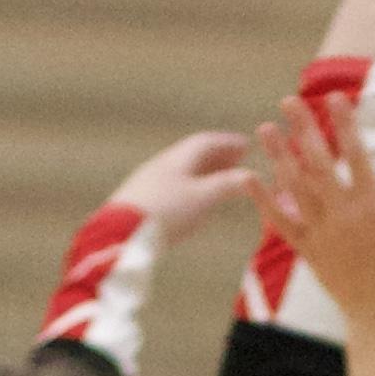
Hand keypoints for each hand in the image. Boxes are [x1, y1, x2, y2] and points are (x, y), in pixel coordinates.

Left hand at [109, 130, 256, 240]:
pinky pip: (172, 185)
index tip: (246, 145)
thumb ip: (228, 185)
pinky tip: (191, 199)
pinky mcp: (141, 199)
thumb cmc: (167, 212)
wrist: (122, 233)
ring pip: (182, 170)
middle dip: (217, 156)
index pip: (206, 142)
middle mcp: (162, 164)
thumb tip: (252, 176)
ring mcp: (149, 181)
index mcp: (178, 159)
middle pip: (193, 154)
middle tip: (236, 159)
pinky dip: (190, 185)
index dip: (228, 143)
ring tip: (218, 178)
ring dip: (204, 171)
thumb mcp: (203, 198)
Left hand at [251, 97, 374, 323]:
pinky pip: (282, 223)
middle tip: (287, 101)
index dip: (345, 123)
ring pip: (296, 187)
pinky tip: (248, 178)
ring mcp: (324, 232)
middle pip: (319, 163)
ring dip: (279, 156)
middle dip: (303, 129)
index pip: (358, 154)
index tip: (334, 97)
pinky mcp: (309, 250)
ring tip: (266, 128)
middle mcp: (345, 215)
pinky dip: (263, 201)